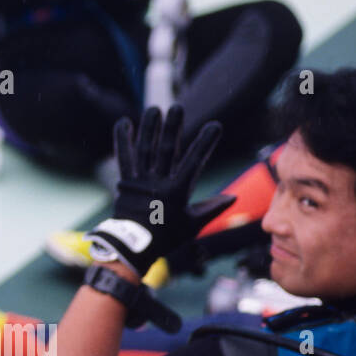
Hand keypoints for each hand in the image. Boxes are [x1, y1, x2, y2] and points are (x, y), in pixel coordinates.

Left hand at [88, 105, 234, 277]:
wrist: (134, 247)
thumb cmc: (167, 237)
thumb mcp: (193, 225)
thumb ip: (212, 207)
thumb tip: (233, 197)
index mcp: (178, 191)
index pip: (194, 161)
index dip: (205, 143)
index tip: (215, 126)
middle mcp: (158, 182)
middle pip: (167, 150)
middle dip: (173, 128)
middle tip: (177, 108)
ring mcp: (140, 180)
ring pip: (145, 149)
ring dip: (149, 128)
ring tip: (154, 109)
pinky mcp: (125, 181)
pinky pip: (124, 157)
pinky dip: (122, 140)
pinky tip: (123, 122)